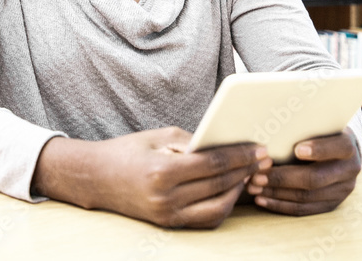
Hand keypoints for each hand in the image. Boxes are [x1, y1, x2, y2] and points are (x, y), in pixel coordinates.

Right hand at [33, 127, 269, 228]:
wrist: (96, 178)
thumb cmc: (129, 150)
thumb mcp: (161, 137)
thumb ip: (195, 141)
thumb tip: (229, 144)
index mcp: (162, 172)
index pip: (213, 164)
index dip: (240, 155)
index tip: (259, 148)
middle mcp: (166, 199)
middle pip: (219, 185)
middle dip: (245, 170)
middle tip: (264, 158)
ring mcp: (167, 216)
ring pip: (217, 208)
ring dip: (238, 191)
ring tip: (251, 173)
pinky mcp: (168, 225)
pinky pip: (205, 219)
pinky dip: (223, 206)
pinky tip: (233, 190)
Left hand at [246, 129, 359, 215]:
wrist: (340, 151)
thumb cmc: (320, 132)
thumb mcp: (318, 124)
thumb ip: (303, 125)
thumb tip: (270, 125)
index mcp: (348, 145)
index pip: (338, 147)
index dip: (319, 149)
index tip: (296, 149)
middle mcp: (350, 170)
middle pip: (315, 178)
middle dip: (282, 178)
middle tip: (257, 175)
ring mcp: (342, 190)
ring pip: (307, 197)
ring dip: (276, 193)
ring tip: (253, 188)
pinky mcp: (332, 204)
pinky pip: (304, 209)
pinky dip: (281, 205)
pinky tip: (262, 200)